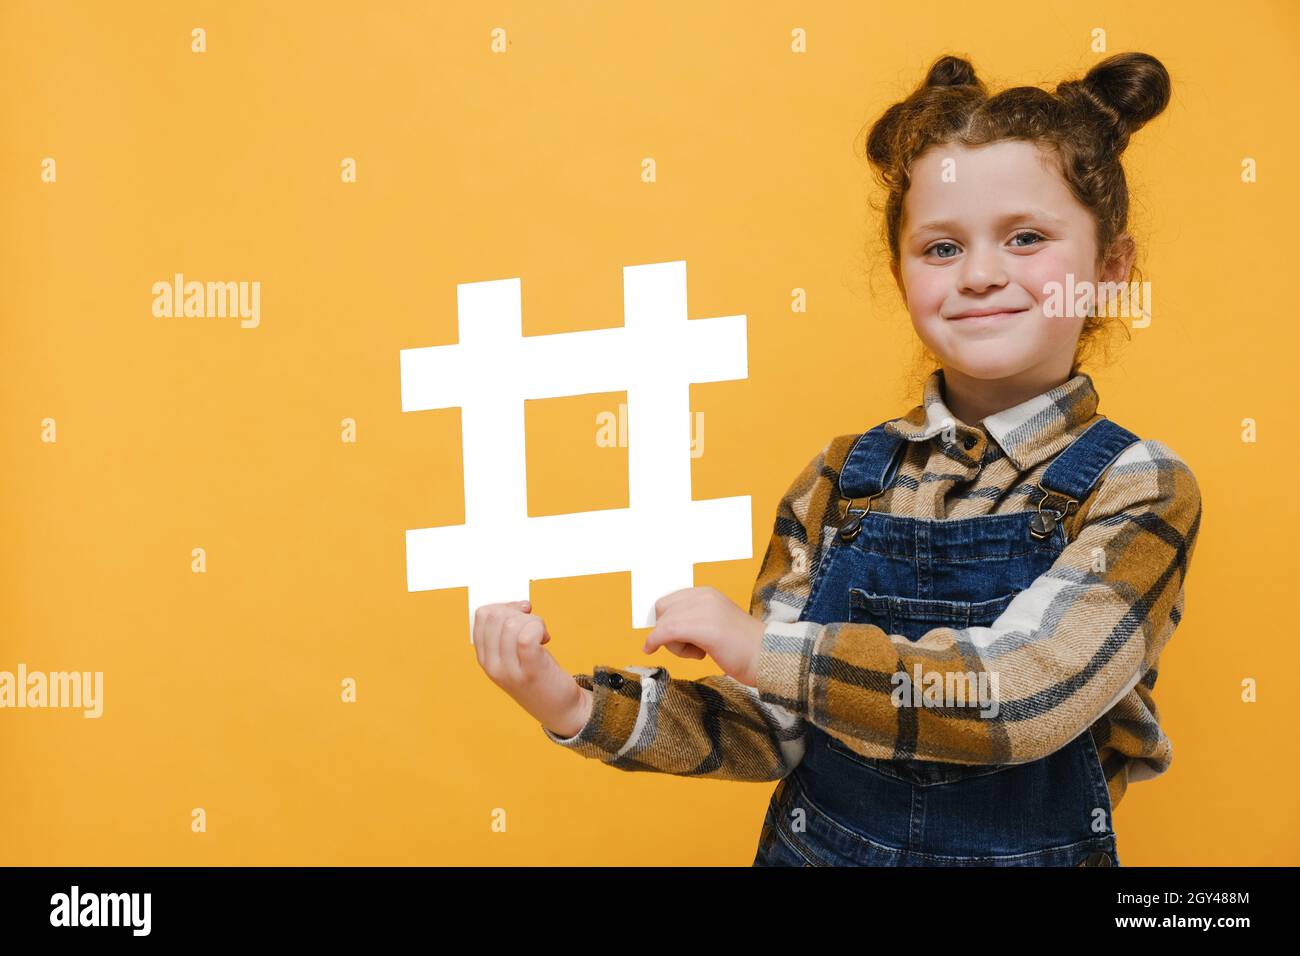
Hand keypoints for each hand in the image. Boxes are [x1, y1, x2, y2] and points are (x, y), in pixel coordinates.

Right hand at [473, 600, 591, 737]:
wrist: (560, 709)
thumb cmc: (540, 676)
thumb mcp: (515, 656)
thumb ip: (509, 634)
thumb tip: (520, 605)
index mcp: (485, 659)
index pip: (482, 616)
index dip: (504, 605)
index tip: (522, 612)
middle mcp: (492, 666)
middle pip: (496, 615)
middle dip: (518, 611)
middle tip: (535, 625)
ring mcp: (509, 670)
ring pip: (512, 622)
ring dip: (533, 620)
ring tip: (542, 636)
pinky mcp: (530, 671)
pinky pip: (527, 635)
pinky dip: (539, 628)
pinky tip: (546, 639)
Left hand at [642, 586, 766, 686]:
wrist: (768, 657)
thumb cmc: (742, 648)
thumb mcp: (713, 623)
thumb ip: (693, 619)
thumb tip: (662, 628)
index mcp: (707, 593)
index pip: (669, 602)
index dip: (664, 622)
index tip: (672, 638)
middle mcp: (705, 596)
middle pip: (663, 610)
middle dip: (666, 631)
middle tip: (689, 648)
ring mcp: (705, 609)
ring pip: (664, 623)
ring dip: (672, 643)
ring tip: (698, 652)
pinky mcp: (704, 627)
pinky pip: (665, 631)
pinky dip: (654, 641)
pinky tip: (652, 649)